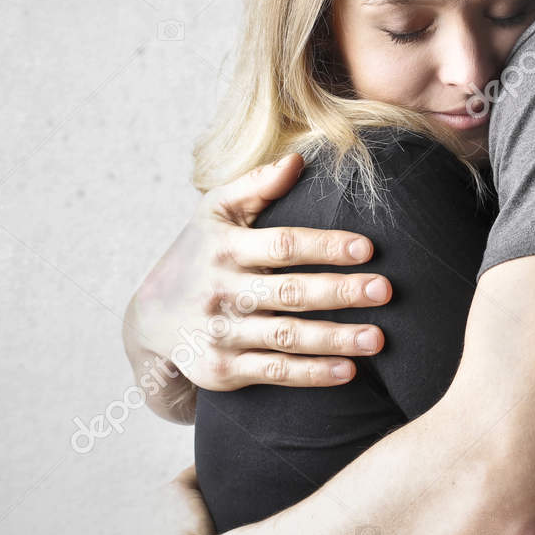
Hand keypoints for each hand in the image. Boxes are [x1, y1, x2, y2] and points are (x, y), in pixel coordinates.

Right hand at [126, 154, 393, 393]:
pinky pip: (274, 372)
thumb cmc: (199, 253)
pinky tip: (348, 371)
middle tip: (385, 290)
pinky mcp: (222, 370)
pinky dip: (312, 374)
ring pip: (287, 338)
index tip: (367, 249)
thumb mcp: (214, 212)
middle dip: (341, 292)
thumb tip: (298, 160)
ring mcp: (221, 333)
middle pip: (290, 293)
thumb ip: (256, 185)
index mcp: (225, 248)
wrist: (149, 318)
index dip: (325, 246)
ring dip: (336, 339)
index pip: (283, 246)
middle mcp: (222, 291)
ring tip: (378, 338)